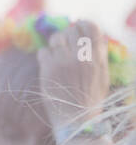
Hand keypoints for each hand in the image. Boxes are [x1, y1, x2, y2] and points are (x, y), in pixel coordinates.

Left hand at [37, 20, 109, 134]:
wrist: (76, 119)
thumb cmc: (89, 99)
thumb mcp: (102, 75)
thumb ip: (100, 56)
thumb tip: (99, 37)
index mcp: (97, 57)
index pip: (91, 26)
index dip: (82, 24)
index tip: (77, 28)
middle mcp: (81, 56)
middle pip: (71, 29)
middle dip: (67, 35)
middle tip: (64, 45)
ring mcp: (64, 61)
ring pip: (56, 37)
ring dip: (54, 44)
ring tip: (56, 56)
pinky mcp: (48, 68)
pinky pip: (43, 51)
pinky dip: (44, 57)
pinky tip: (48, 66)